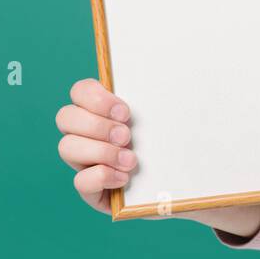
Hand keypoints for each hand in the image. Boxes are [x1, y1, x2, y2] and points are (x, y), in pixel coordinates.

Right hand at [55, 78, 259, 236]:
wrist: (190, 185)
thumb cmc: (180, 145)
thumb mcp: (175, 118)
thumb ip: (170, 95)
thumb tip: (194, 67)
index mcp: (104, 111)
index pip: (79, 91)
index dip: (95, 97)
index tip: (127, 111)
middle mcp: (89, 135)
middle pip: (65, 117)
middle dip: (97, 125)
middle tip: (128, 135)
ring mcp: (87, 163)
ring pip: (66, 148)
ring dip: (101, 152)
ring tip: (132, 159)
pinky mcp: (94, 191)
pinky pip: (79, 182)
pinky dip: (101, 177)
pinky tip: (126, 178)